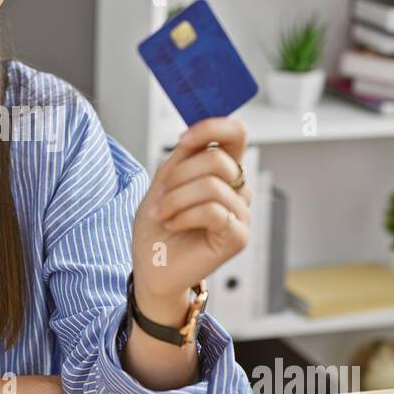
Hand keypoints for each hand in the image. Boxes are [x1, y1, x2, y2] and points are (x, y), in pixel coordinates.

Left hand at [130, 117, 252, 323]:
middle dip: (179, 176)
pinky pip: (213, 212)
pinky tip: (173, 225)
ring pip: (212, 185)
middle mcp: (237, 189)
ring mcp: (241, 213)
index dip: (212, 128)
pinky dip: (184, 216)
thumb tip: (196, 130)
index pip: (236, 134)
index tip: (183, 140)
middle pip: (217, 159)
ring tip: (161, 214)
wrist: (152, 265)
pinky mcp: (238, 236)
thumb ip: (184, 155)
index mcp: (223, 171)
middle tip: (160, 196)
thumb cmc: (157, 225)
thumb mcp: (164, 181)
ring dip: (175, 199)